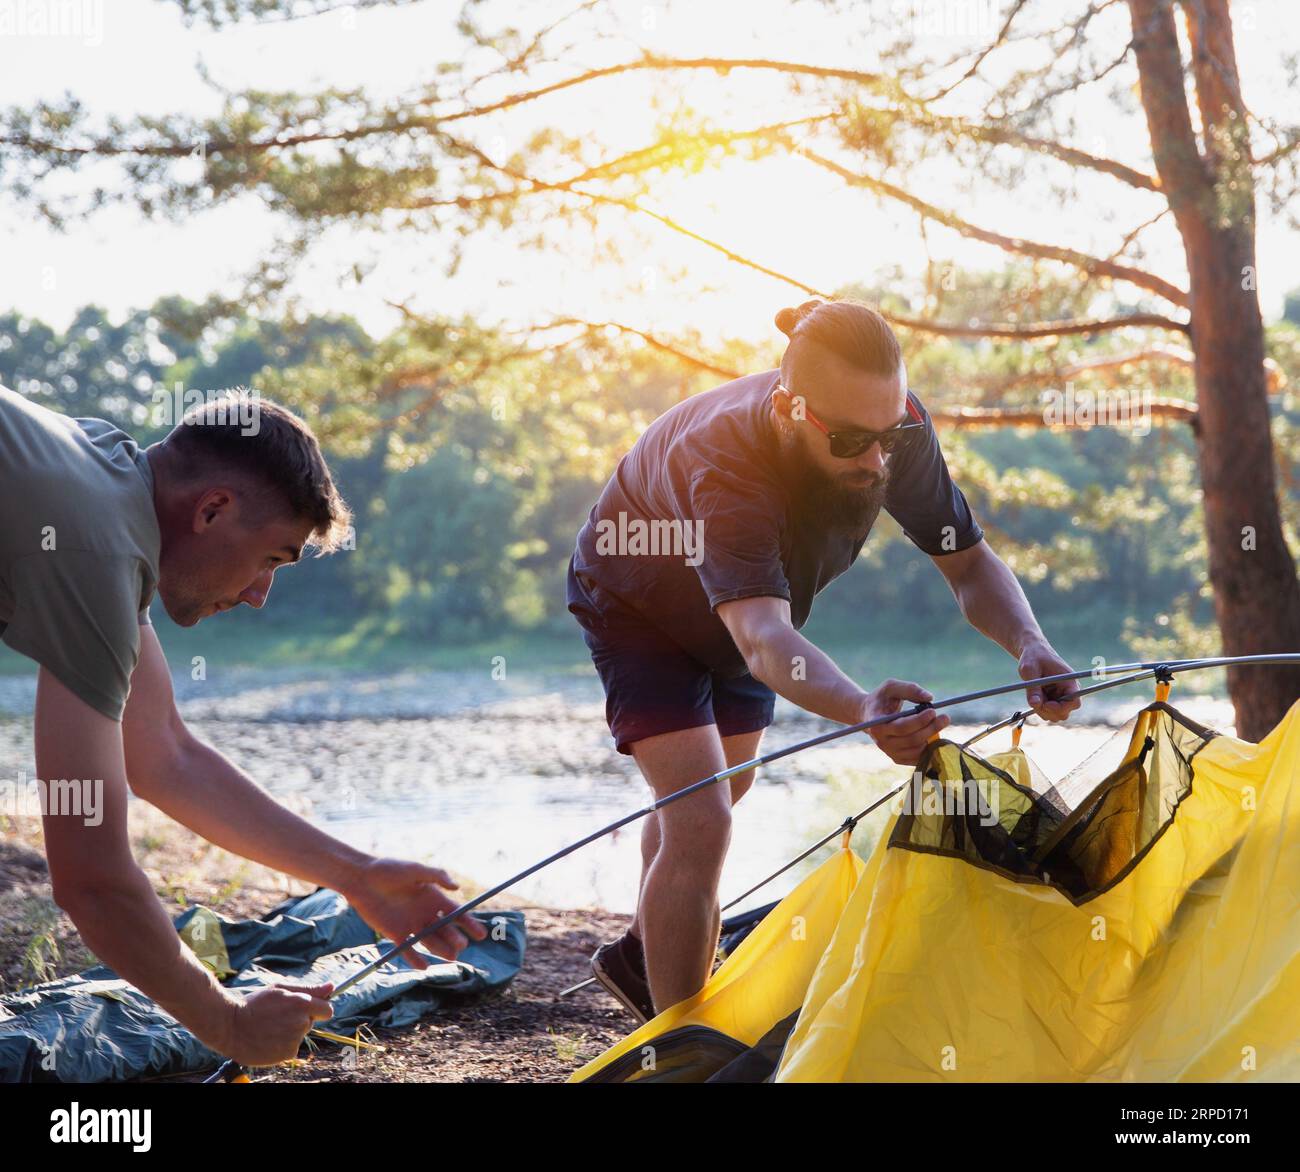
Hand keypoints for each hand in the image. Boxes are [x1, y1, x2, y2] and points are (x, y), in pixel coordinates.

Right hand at [219, 982, 334, 1066]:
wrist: (229, 1027)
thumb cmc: (254, 1004)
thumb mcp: (280, 990)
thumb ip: (308, 989)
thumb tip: (331, 987)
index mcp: (302, 1003)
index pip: (327, 1009)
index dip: (319, 1008)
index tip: (309, 1009)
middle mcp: (301, 1022)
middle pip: (310, 1022)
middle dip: (299, 1019)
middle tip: (278, 1016)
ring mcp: (295, 1039)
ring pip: (299, 1035)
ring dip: (289, 1032)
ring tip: (269, 1027)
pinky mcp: (287, 1054)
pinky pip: (290, 1048)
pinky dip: (282, 1045)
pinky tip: (267, 1039)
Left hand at [342, 857, 487, 965]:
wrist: (361, 879)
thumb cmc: (389, 870)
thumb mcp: (415, 870)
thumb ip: (436, 876)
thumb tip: (457, 887)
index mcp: (433, 897)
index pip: (456, 914)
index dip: (469, 924)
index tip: (481, 935)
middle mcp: (425, 913)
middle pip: (445, 930)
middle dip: (455, 939)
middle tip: (461, 946)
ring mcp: (411, 924)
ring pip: (430, 941)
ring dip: (441, 949)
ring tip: (451, 956)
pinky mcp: (395, 933)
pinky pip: (407, 949)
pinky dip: (415, 958)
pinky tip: (424, 967)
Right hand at [861, 678, 949, 764]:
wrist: (870, 715)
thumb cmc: (882, 698)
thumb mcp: (891, 687)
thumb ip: (909, 689)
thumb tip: (929, 697)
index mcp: (876, 724)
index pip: (901, 727)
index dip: (919, 721)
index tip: (933, 711)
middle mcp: (881, 742)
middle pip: (912, 740)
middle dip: (931, 728)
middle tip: (945, 717)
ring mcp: (889, 752)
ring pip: (917, 749)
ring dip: (932, 736)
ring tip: (939, 723)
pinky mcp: (897, 758)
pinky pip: (918, 757)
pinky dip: (929, 747)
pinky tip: (933, 734)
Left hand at [1019, 641, 1081, 721]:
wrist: (1033, 653)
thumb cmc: (1033, 657)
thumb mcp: (1029, 670)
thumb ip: (1033, 687)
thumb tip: (1035, 704)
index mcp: (1069, 682)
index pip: (1075, 703)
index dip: (1061, 708)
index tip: (1046, 704)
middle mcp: (1068, 691)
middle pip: (1064, 713)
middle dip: (1048, 711)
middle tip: (1035, 700)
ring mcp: (1060, 697)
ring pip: (1054, 715)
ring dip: (1041, 709)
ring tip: (1033, 693)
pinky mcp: (1053, 700)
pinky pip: (1047, 712)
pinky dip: (1039, 707)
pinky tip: (1034, 695)